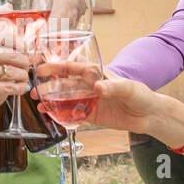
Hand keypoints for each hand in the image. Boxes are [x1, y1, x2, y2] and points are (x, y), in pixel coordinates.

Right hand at [0, 18, 30, 110]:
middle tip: (26, 65)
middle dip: (25, 61)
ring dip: (23, 76)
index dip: (21, 45)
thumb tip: (7, 7)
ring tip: (23, 77)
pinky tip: (18, 87)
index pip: (9, 37)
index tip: (24, 50)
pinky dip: (17, 88)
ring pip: (13, 71)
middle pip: (15, 54)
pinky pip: (8, 87)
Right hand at [39, 76, 162, 134]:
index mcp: (97, 74)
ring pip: (66, 100)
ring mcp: (90, 101)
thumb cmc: (142, 95)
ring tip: (38, 104)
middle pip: (65, 84)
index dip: (56, 68)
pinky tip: (50, 116)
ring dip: (52, 101)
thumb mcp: (129, 88)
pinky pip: (74, 115)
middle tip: (34, 90)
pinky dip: (62, 115)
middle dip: (49, 86)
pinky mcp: (92, 116)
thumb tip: (97, 87)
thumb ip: (113, 87)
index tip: (42, 70)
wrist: (150, 115)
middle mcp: (90, 86)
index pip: (73, 68)